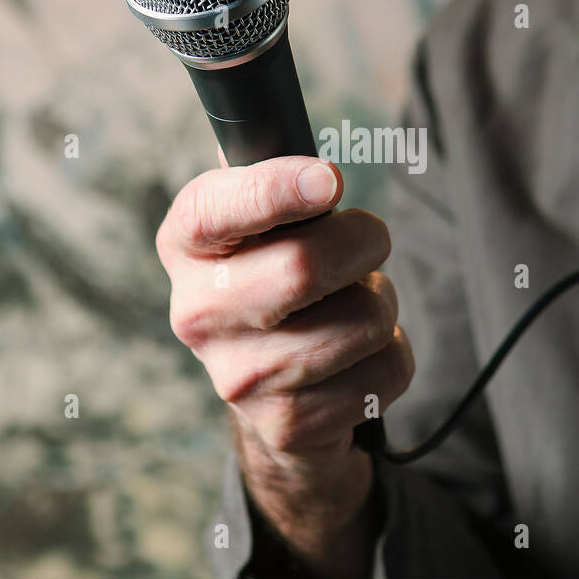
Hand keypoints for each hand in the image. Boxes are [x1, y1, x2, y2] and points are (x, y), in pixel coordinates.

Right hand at [156, 154, 413, 575]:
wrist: (270, 389)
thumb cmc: (274, 275)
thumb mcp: (259, 218)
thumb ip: (276, 174)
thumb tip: (307, 156)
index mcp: (186, 246)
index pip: (213, 211)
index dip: (276, 190)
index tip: (330, 181)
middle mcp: (198, 313)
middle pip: (304, 265)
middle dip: (363, 241)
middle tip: (366, 242)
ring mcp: (240, 376)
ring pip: (364, 317)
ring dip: (382, 300)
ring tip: (351, 304)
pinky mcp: (289, 422)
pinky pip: (387, 367)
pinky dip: (393, 351)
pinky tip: (356, 354)